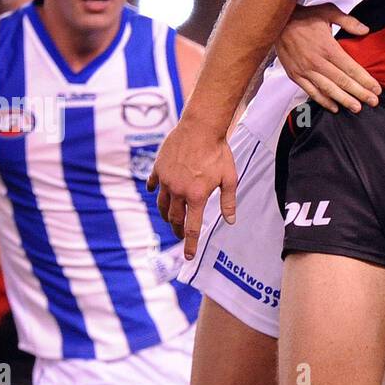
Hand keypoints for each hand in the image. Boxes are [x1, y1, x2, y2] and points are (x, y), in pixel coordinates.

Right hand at [147, 118, 237, 259]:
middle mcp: (178, 191)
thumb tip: (230, 221)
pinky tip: (157, 194)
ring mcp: (166, 180)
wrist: (201, 127)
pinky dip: (155, 192)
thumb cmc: (218, 152)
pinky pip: (154, 185)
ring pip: (162, 205)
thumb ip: (228, 202)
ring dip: (166, 215)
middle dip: (177, 230)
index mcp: (196, 196)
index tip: (188, 256)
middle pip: (174, 218)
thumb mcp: (229, 178)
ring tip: (170, 219)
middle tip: (180, 235)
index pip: (192, 227)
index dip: (190, 244)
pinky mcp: (159, 168)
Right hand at [277, 3, 379, 113]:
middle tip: (373, 102)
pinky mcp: (295, 75)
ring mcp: (305, 70)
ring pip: (327, 89)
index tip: (376, 89)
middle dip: (359, 93)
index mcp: (327, 47)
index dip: (365, 80)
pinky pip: (311, 91)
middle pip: (342, 81)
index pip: (350, 67)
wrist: (277, 21)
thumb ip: (348, 21)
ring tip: (357, 108)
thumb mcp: (328, 11)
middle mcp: (317, 61)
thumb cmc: (305, 16)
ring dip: (343, 100)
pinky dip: (323, 101)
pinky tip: (334, 107)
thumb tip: (365, 30)